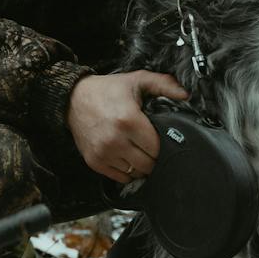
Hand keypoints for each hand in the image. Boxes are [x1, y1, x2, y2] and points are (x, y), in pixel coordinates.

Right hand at [69, 71, 188, 183]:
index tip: (158, 137)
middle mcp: (115, 140)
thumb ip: (163, 85)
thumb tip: (185, 95)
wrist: (73, 99)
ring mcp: (104, 153)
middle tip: (149, 145)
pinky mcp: (95, 162)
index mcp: (128, 120)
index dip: (161, 144)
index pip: (156, 148)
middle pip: (147, 164)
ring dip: (140, 165)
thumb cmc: (106, 90)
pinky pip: (120, 177)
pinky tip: (125, 156)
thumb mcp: (136, 80)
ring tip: (136, 149)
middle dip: (152, 157)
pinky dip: (126, 170)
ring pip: (135, 173)